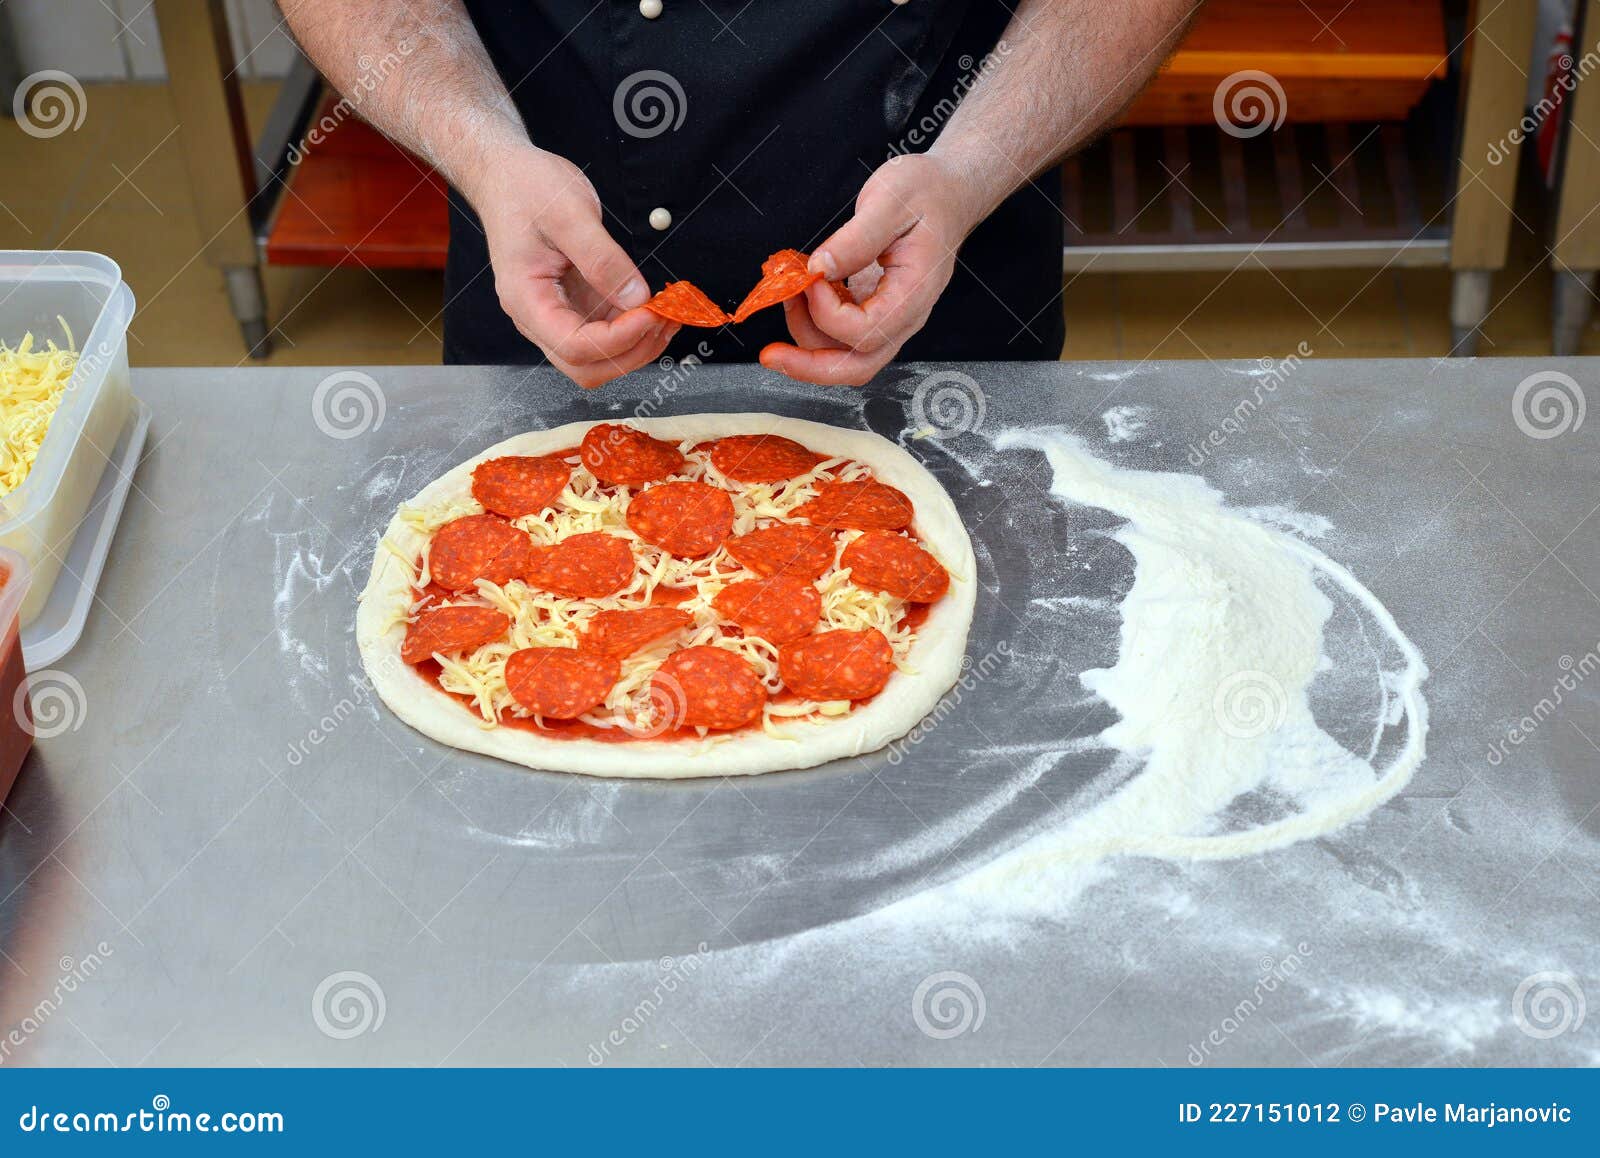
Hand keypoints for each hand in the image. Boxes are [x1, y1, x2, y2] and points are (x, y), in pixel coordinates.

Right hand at [469, 146, 676, 387]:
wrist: (507, 175)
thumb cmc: (526, 188)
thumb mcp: (569, 213)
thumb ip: (603, 258)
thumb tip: (636, 298)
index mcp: (526, 299)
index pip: (573, 346)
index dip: (618, 339)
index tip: (651, 312)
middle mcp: (538, 317)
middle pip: (586, 367)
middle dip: (632, 351)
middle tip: (666, 318)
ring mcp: (557, 314)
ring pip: (599, 358)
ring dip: (638, 345)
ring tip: (668, 313)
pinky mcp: (575, 306)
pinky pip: (607, 334)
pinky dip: (636, 329)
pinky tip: (657, 307)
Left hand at [759, 153, 983, 385]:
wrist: (947, 193)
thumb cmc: (926, 193)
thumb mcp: (890, 200)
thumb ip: (856, 238)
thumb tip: (820, 268)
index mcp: (915, 293)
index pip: (867, 332)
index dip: (828, 313)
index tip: (810, 277)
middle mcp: (904, 316)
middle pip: (858, 366)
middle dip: (809, 366)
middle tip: (770, 354)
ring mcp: (889, 317)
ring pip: (844, 355)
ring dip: (806, 335)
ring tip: (789, 293)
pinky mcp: (874, 309)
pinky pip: (841, 335)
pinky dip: (813, 322)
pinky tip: (802, 293)